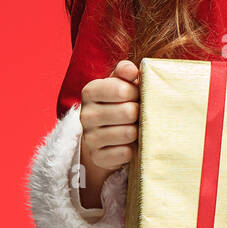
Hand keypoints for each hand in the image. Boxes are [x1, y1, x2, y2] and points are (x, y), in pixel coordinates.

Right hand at [79, 59, 140, 175]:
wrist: (107, 133)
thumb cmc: (121, 102)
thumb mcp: (122, 83)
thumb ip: (126, 71)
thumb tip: (131, 70)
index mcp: (91, 91)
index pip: (122, 90)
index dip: (137, 93)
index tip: (137, 95)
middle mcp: (86, 114)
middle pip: (128, 112)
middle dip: (140, 113)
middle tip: (139, 114)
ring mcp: (89, 138)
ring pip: (128, 133)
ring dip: (139, 131)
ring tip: (135, 128)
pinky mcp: (98, 157)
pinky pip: (125, 153)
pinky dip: (134, 149)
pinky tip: (130, 144)